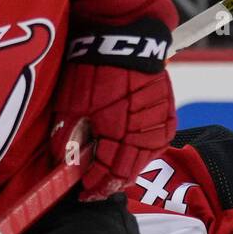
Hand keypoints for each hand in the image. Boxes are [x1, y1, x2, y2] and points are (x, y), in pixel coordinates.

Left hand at [51, 0, 177, 199]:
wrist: (125, 39)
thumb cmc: (93, 69)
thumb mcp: (70, 105)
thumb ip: (66, 140)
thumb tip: (65, 165)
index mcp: (118, 134)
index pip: (107, 175)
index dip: (94, 188)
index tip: (83, 193)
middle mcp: (143, 135)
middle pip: (126, 173)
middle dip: (108, 183)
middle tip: (94, 187)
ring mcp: (158, 127)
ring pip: (142, 162)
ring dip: (124, 169)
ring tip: (109, 170)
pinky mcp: (167, 116)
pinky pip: (155, 145)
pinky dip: (140, 152)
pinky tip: (126, 150)